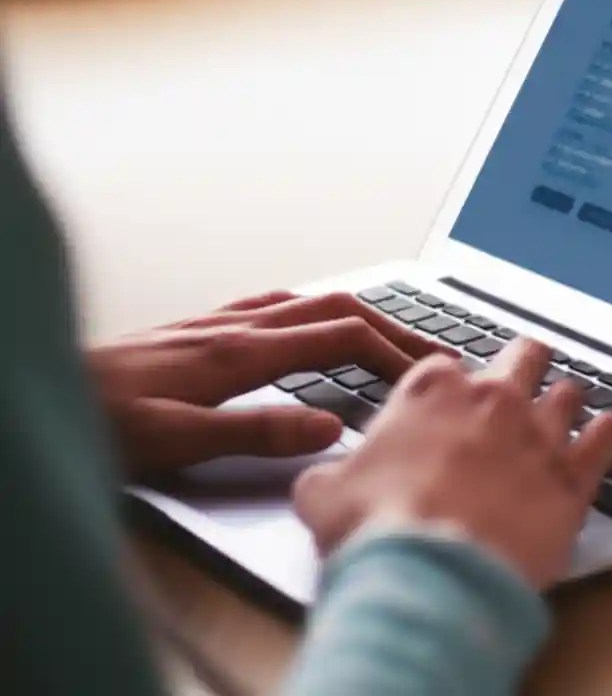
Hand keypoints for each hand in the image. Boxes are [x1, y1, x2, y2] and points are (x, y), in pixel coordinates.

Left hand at [89, 290, 450, 477]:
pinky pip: (273, 306)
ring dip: (357, 315)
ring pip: (307, 302)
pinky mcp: (197, 331)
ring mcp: (215, 324)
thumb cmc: (101, 420)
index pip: (339, 338)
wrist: (48, 390)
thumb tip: (333, 424)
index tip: (426, 376)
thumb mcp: (179, 440)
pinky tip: (309, 323)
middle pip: (335, 309)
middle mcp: (233, 328)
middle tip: (433, 351)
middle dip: (392, 327)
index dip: (391, 353)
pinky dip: (312, 311)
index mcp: (239, 352)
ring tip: (389, 336)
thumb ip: (259, 429)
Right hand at [292, 339, 611, 588]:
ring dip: (564, 403)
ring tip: (562, 415)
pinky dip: (610, 433)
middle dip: (522, 366)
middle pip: (522, 357)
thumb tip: (320, 482)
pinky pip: (608, 437)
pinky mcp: (575, 475)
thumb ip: (330, 476)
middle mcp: (491, 400)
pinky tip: (610, 432)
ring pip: (568, 393)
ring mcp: (539, 433)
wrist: (432, 572)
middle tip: (520, 380)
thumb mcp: (324, 497)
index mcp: (430, 393)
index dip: (448, 388)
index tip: (448, 404)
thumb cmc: (376, 529)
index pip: (445, 367)